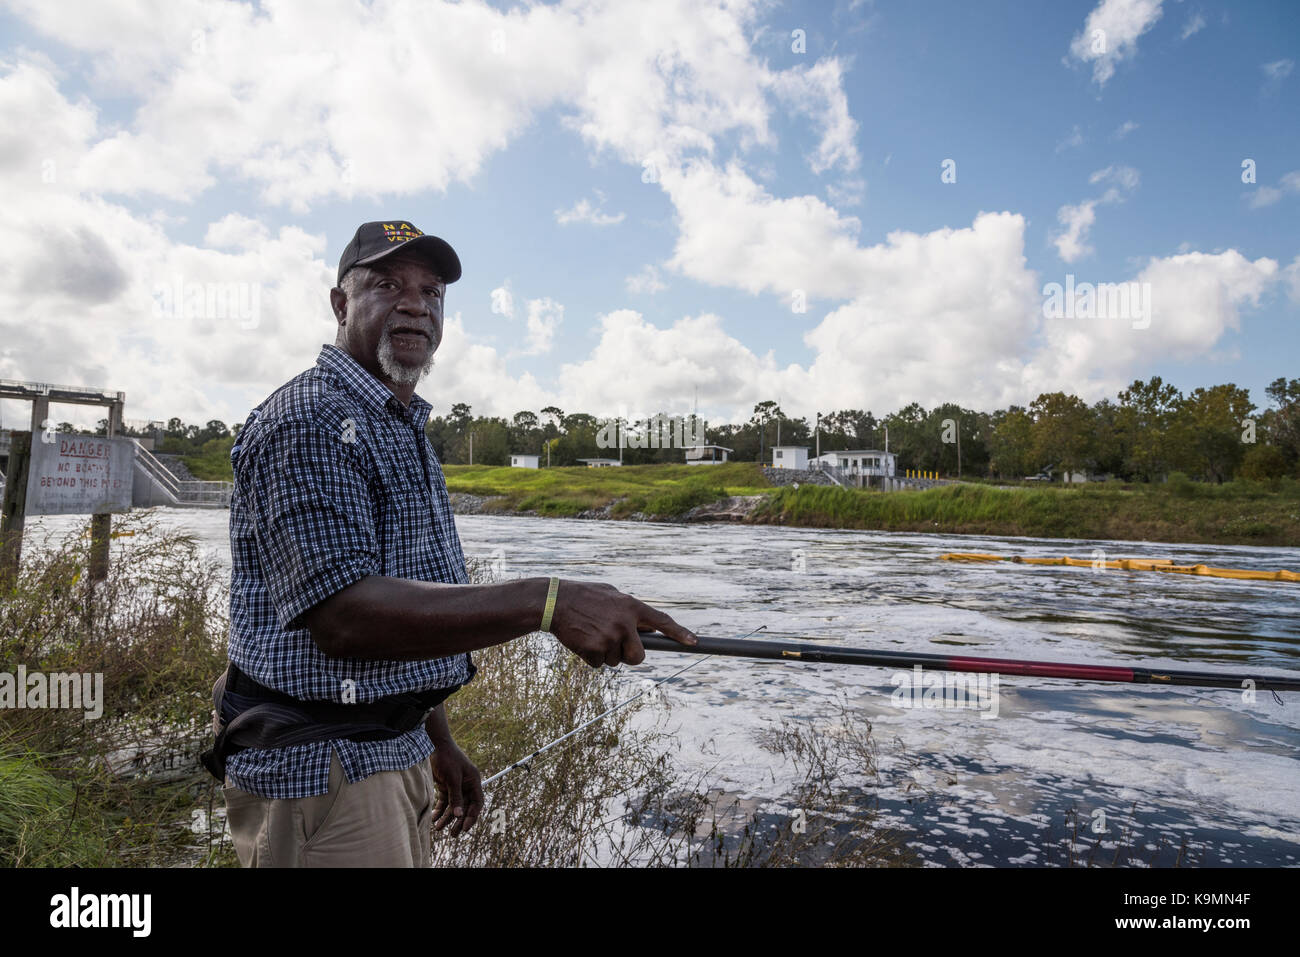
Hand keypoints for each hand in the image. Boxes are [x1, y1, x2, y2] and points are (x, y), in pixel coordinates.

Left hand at [430, 739, 482, 835]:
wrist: (433, 745)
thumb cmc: (447, 758)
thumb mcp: (452, 778)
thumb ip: (456, 797)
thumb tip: (459, 815)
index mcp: (473, 781)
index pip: (477, 803)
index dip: (472, 816)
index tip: (465, 828)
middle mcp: (466, 785)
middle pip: (465, 807)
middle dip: (459, 821)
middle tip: (453, 834)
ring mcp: (456, 786)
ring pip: (453, 806)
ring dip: (447, 818)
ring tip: (438, 828)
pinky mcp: (445, 786)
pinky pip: (444, 801)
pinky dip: (439, 810)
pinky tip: (434, 818)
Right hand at [548, 580, 696, 667]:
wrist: (555, 602)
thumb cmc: (585, 597)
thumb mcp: (612, 596)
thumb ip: (631, 611)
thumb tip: (650, 628)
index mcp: (631, 606)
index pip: (662, 622)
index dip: (679, 633)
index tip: (694, 642)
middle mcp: (624, 623)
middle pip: (639, 656)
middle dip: (630, 656)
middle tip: (617, 647)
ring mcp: (610, 638)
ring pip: (616, 661)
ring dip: (605, 654)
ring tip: (591, 633)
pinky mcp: (594, 651)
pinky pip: (598, 664)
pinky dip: (590, 657)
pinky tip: (582, 640)